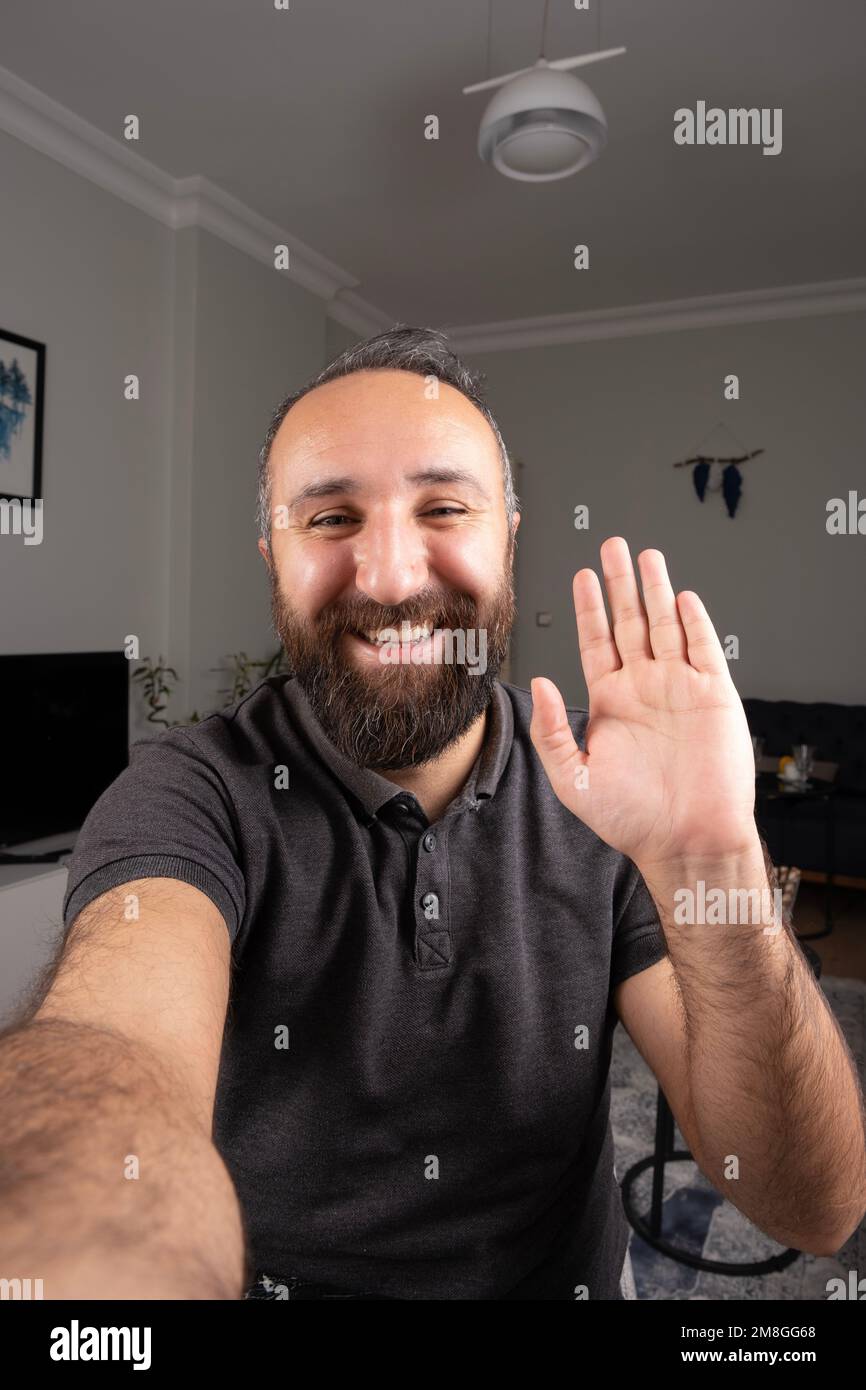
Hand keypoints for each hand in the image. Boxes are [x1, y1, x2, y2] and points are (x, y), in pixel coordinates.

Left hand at [529, 537, 757, 870]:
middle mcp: (644, 689)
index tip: (582, 576)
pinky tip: (681, 596)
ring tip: (646, 556)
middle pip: (631, 622)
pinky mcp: (713, 696)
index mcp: (610, 702)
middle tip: (612, 545)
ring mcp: (680, 688)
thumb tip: (539, 682)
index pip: (597, 642)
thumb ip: (551, 730)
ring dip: (656, 590)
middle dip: (621, 584)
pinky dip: (694, 621)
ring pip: (666, 625)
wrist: (686, 840)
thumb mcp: (573, 778)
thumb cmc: (631, 819)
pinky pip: (703, 648)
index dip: (589, 608)